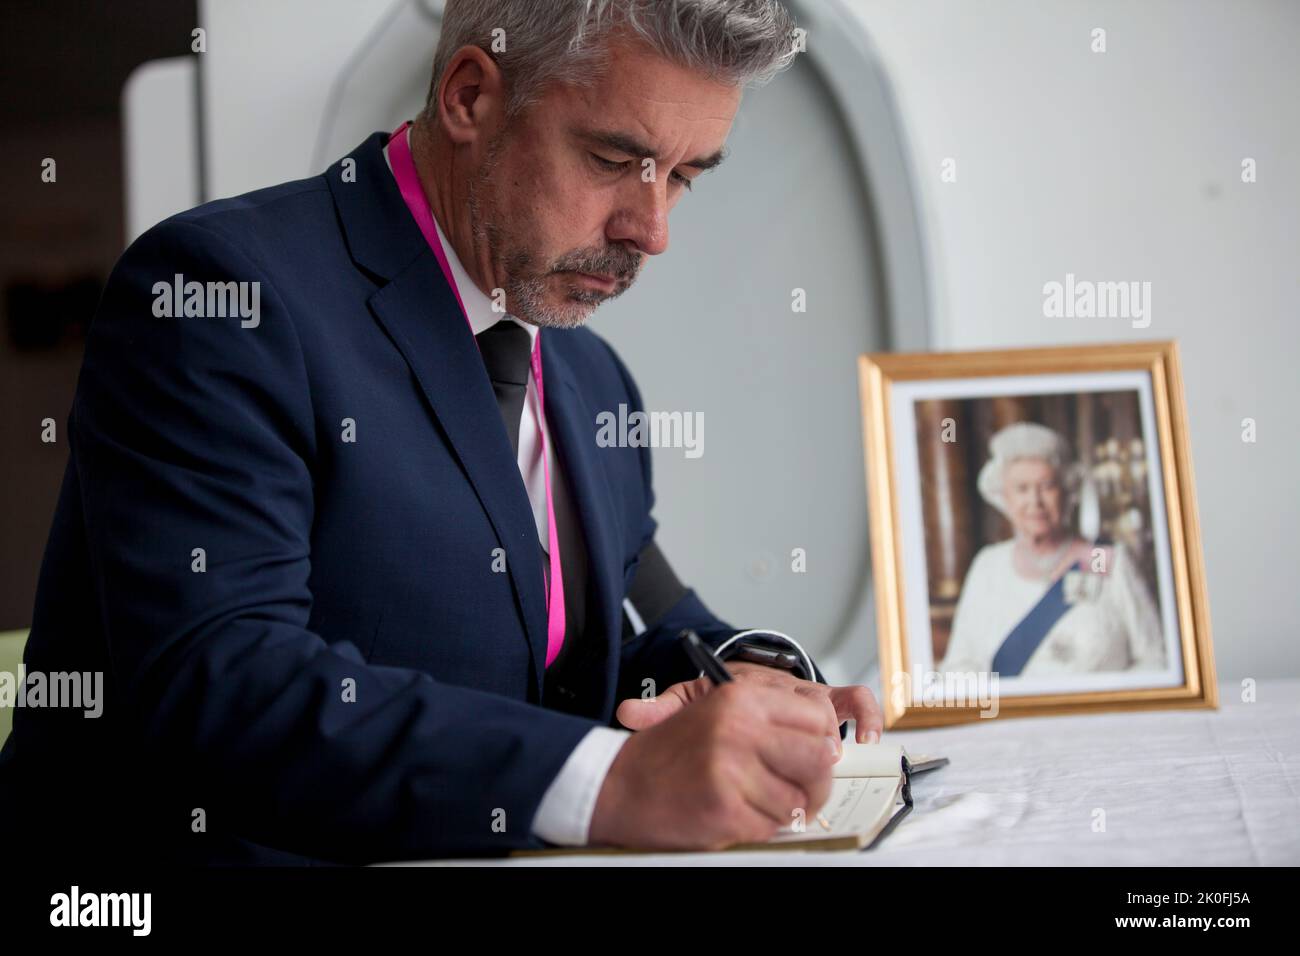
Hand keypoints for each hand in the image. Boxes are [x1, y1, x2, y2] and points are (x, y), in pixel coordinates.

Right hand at [589, 680, 838, 850]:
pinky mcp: (726, 810)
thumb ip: (769, 721)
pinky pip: (772, 828)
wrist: (616, 784)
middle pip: (819, 760)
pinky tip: (736, 816)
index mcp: (741, 698)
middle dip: (818, 783)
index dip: (823, 744)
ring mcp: (733, 771)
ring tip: (756, 804)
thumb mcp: (714, 712)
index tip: (815, 758)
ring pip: (798, 801)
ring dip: (784, 811)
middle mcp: (740, 728)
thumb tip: (830, 746)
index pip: (818, 718)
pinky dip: (760, 829)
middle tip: (802, 792)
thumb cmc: (667, 752)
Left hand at [616, 661, 884, 750]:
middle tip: (805, 790)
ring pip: (832, 712)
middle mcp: (782, 690)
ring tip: (828, 774)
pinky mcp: (831, 701)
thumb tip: (628, 712)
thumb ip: (662, 711)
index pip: (766, 701)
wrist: (736, 683)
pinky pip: (857, 701)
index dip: (773, 735)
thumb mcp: (686, 705)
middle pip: (807, 716)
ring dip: (833, 742)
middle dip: (811, 755)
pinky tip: (870, 741)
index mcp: (747, 689)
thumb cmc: (717, 703)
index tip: (768, 765)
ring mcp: (809, 695)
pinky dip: (867, 717)